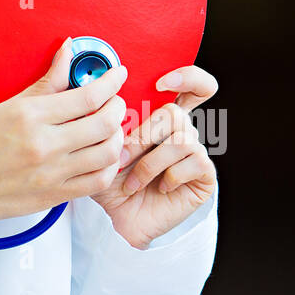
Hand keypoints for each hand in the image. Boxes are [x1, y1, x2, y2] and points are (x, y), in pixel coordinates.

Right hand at [0, 38, 128, 225]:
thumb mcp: (6, 106)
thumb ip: (45, 83)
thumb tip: (67, 51)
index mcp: (29, 116)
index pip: (87, 96)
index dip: (111, 82)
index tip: (118, 74)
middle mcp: (44, 145)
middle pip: (105, 123)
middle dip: (118, 107)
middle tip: (114, 100)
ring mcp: (51, 174)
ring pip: (107, 153)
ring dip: (117, 136)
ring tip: (109, 128)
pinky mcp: (54, 197)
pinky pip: (97, 182)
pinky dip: (108, 165)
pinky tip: (101, 155)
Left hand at [90, 65, 218, 249]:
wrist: (119, 219)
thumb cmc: (109, 178)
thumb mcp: (98, 144)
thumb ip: (96, 114)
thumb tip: (89, 83)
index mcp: (161, 116)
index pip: (192, 83)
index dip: (186, 76)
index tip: (160, 83)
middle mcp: (182, 129)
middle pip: (175, 112)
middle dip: (143, 136)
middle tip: (122, 158)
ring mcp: (196, 151)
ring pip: (181, 138)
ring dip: (150, 162)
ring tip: (133, 181)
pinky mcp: (205, 173)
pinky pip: (194, 161)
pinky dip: (168, 177)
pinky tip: (158, 188)